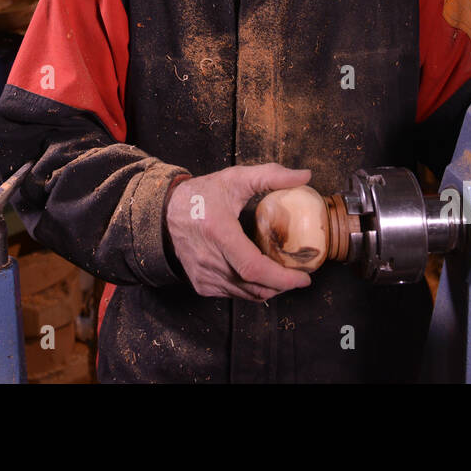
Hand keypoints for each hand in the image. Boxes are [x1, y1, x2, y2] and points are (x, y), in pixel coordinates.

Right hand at [166, 164, 313, 300]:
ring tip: (283, 275)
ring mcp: (203, 275)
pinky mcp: (201, 284)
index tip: (304, 277)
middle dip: (282, 285)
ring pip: (246, 295)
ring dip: (269, 289)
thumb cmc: (203, 195)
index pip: (254, 267)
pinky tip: (259, 275)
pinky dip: (251, 289)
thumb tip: (305, 176)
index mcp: (219, 232)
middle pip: (254, 286)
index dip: (282, 277)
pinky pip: (233, 295)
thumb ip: (271, 175)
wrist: (166, 212)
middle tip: (299, 275)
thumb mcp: (236, 178)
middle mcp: (209, 259)